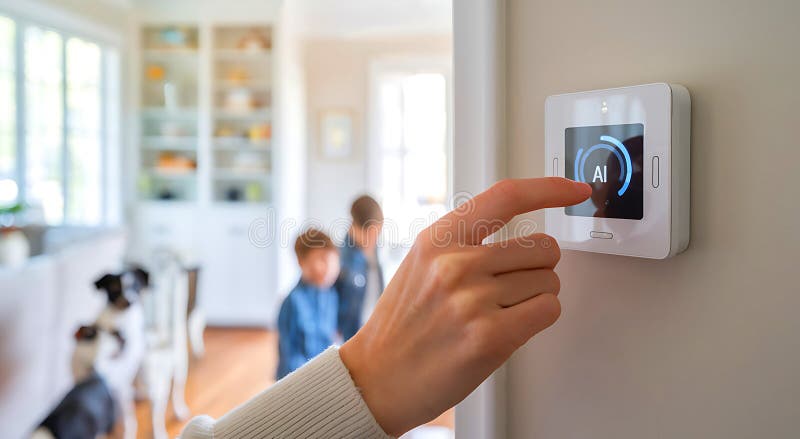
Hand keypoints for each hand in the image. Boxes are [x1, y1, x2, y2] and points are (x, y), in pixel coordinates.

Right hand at [339, 177, 591, 435]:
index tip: (575, 190)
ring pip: (549, 282)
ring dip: (535, 297)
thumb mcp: (421, 266)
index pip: (505, 197)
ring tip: (498, 313)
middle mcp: (454, 264)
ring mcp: (471, 301)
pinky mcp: (489, 337)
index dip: (549, 189)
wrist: (377, 378)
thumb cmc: (403, 325)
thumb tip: (526, 239)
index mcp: (437, 240)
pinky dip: (538, 318)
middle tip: (510, 288)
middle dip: (537, 268)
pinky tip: (509, 327)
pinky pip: (548, 310)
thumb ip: (465, 244)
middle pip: (542, 247)